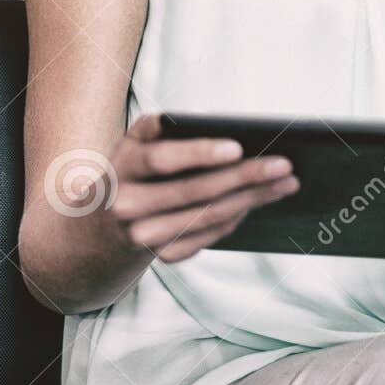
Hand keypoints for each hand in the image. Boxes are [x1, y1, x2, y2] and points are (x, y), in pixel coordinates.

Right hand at [104, 115, 299, 262]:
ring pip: (207, 217)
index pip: (161, 159)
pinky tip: (259, 201)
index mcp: (122, 166)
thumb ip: (162, 128)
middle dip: (244, 178)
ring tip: (285, 182)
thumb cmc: (133, 168)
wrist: (98, 222)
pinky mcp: (161, 255)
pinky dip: (236, 218)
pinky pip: (208, 236)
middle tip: (284, 165)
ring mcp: (143, 235)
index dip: (199, 153)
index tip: (238, 147)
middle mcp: (128, 204)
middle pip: (194, 192)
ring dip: (252, 200)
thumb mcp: (135, 142)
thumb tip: (221, 128)